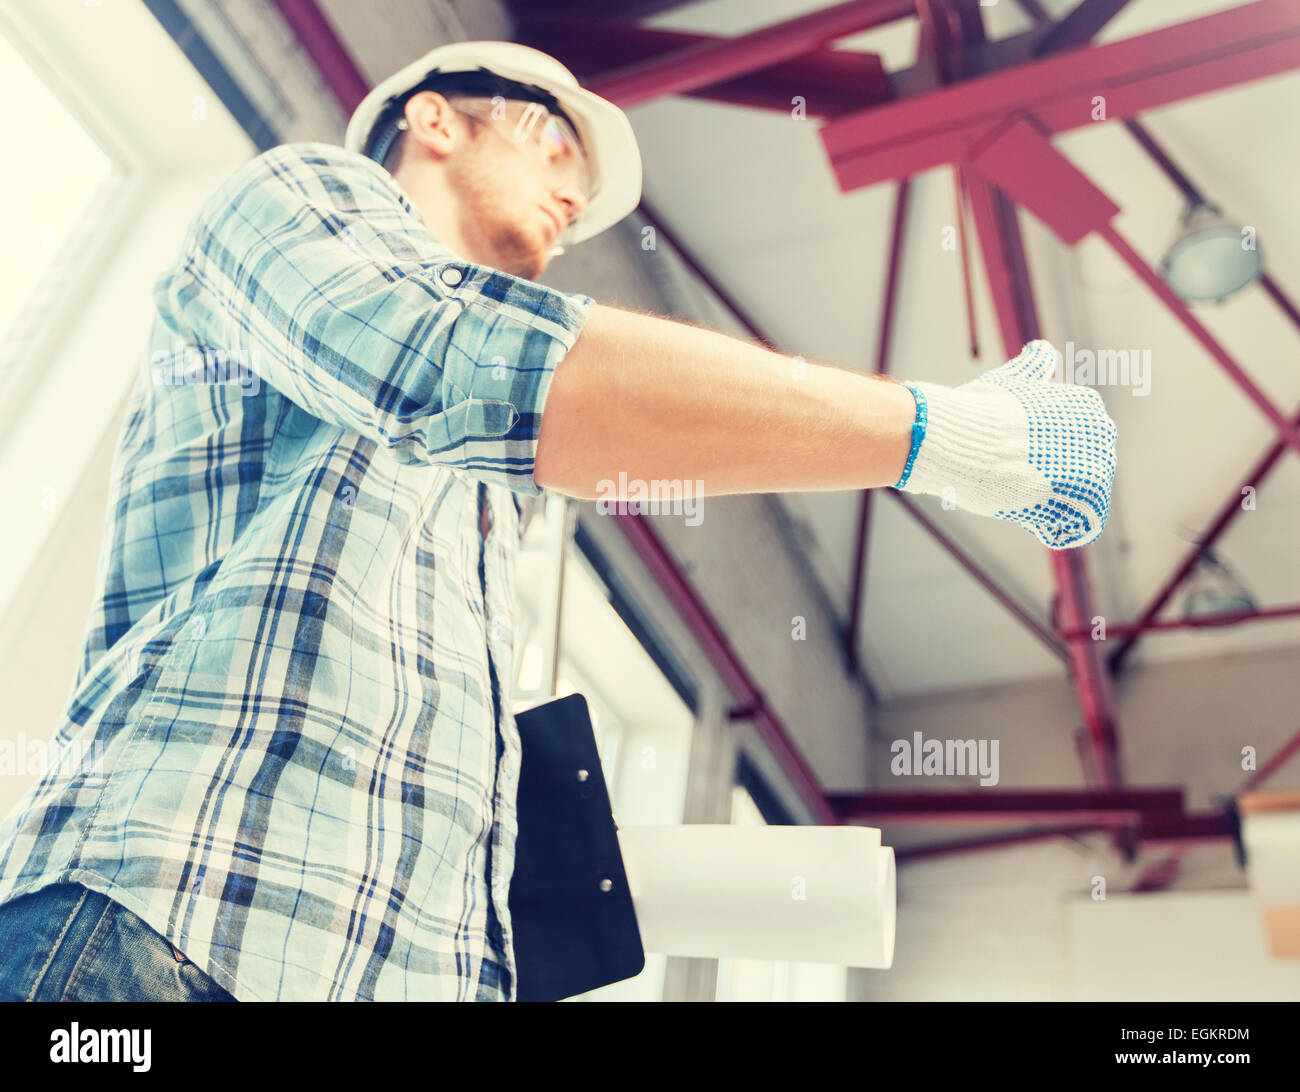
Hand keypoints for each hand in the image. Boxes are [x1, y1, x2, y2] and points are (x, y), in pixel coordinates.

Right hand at [893, 340, 1117, 549]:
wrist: (961, 439)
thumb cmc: (978, 410)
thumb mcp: (1011, 379)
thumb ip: (1033, 367)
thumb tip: (1041, 350)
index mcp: (1086, 406)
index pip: (1084, 439)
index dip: (1054, 453)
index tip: (1026, 457)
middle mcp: (1099, 433)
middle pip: (1089, 470)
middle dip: (1061, 481)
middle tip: (1021, 480)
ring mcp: (1092, 466)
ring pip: (1085, 500)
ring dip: (1059, 506)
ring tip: (1024, 500)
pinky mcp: (1079, 500)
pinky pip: (1079, 525)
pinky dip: (1061, 529)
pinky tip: (1035, 522)